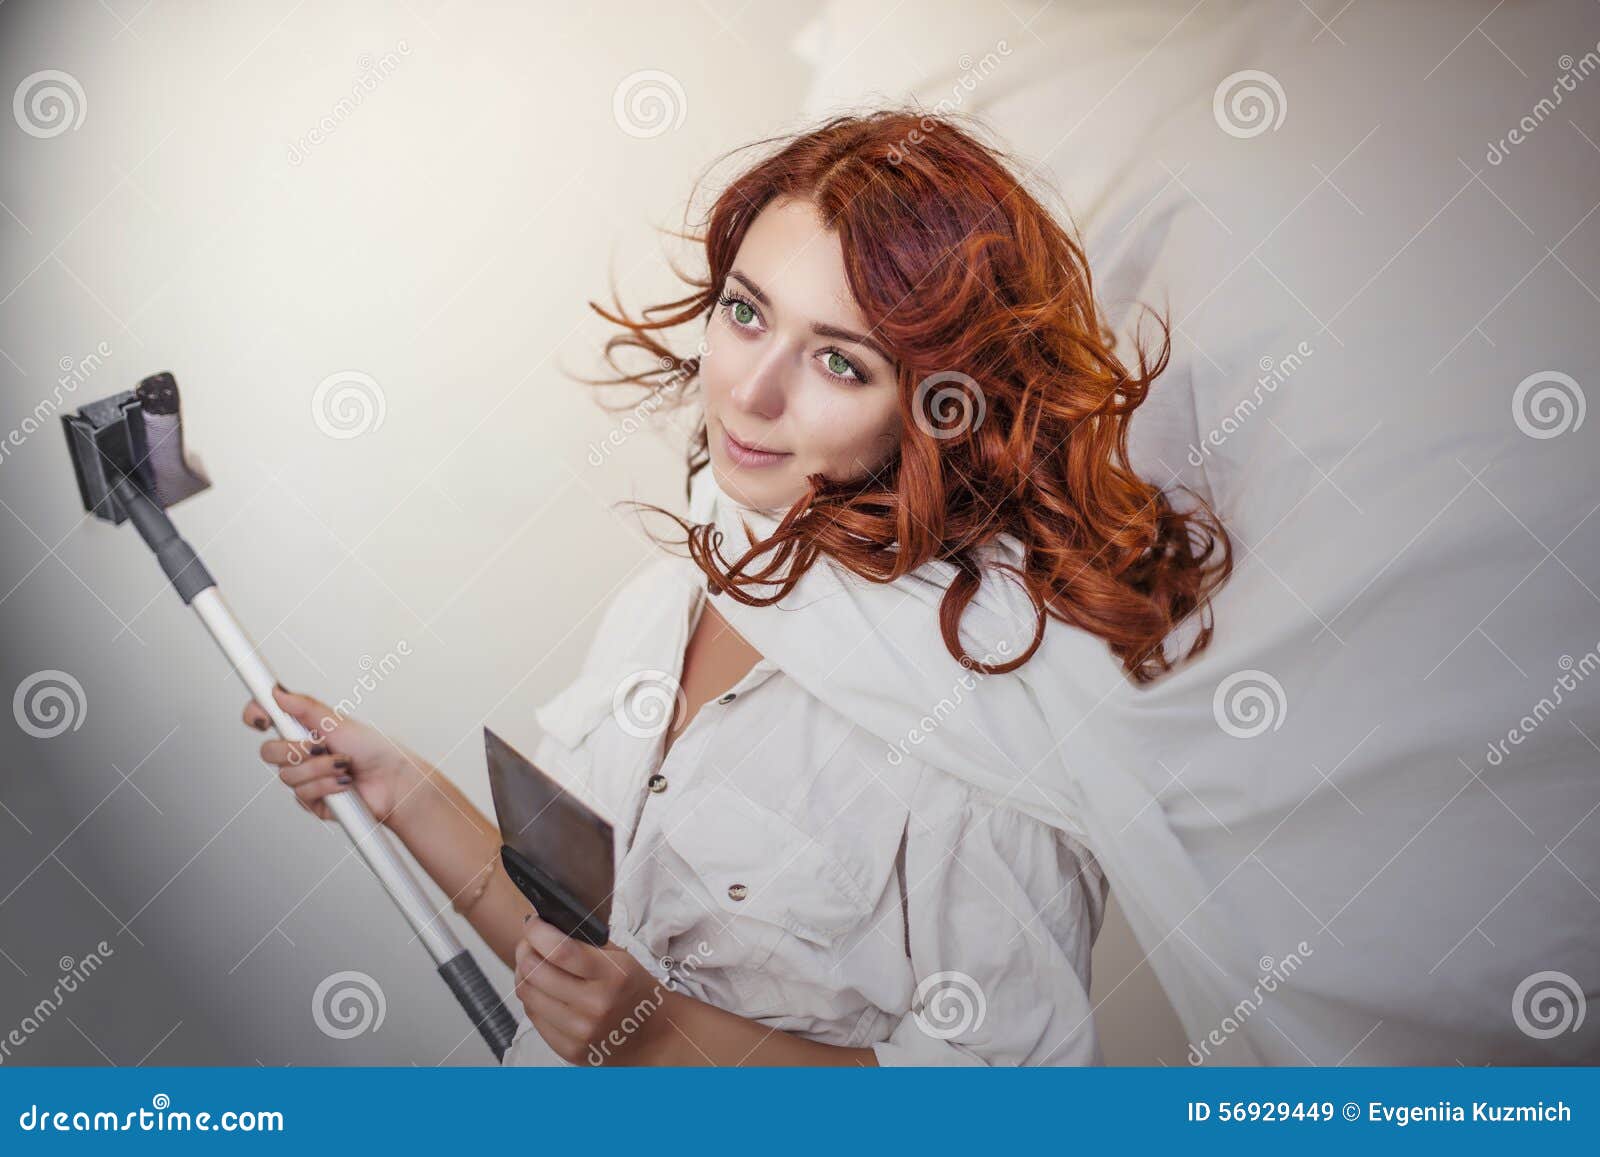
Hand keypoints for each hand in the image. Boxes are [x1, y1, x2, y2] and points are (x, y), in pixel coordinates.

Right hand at [242, 685, 428, 824]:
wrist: (393, 781)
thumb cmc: (372, 748)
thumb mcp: (337, 722)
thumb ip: (304, 708)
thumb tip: (276, 691)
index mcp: (303, 729)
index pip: (266, 719)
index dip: (255, 716)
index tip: (261, 718)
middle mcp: (300, 752)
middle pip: (268, 752)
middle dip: (294, 749)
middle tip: (320, 745)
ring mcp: (304, 777)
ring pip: (287, 776)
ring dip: (319, 768)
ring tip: (343, 764)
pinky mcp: (312, 801)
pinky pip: (302, 794)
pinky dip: (326, 786)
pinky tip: (344, 782)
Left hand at [513, 914, 671, 1065]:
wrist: (656, 1036)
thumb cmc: (635, 990)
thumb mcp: (622, 958)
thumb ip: (586, 942)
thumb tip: (546, 927)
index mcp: (612, 975)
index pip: (560, 950)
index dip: (537, 932)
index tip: (533, 923)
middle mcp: (595, 1006)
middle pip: (535, 972)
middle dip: (525, 950)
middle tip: (529, 943)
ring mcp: (580, 1032)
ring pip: (527, 995)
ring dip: (524, 974)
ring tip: (534, 966)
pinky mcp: (568, 1050)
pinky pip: (533, 1018)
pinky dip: (533, 999)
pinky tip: (543, 991)